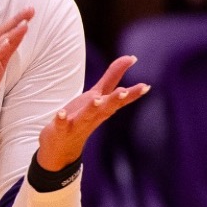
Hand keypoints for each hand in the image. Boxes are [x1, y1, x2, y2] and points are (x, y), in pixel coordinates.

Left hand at [34, 54, 148, 170]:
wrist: (61, 148)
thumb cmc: (82, 117)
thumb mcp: (97, 95)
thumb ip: (112, 76)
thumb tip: (131, 57)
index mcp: (103, 108)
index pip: (120, 101)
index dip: (132, 94)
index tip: (145, 86)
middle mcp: (93, 116)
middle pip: (106, 108)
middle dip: (115, 100)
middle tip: (124, 92)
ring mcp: (77, 124)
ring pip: (86, 116)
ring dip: (92, 108)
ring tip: (96, 99)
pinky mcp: (60, 130)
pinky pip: (61, 125)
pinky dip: (61, 119)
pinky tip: (61, 112)